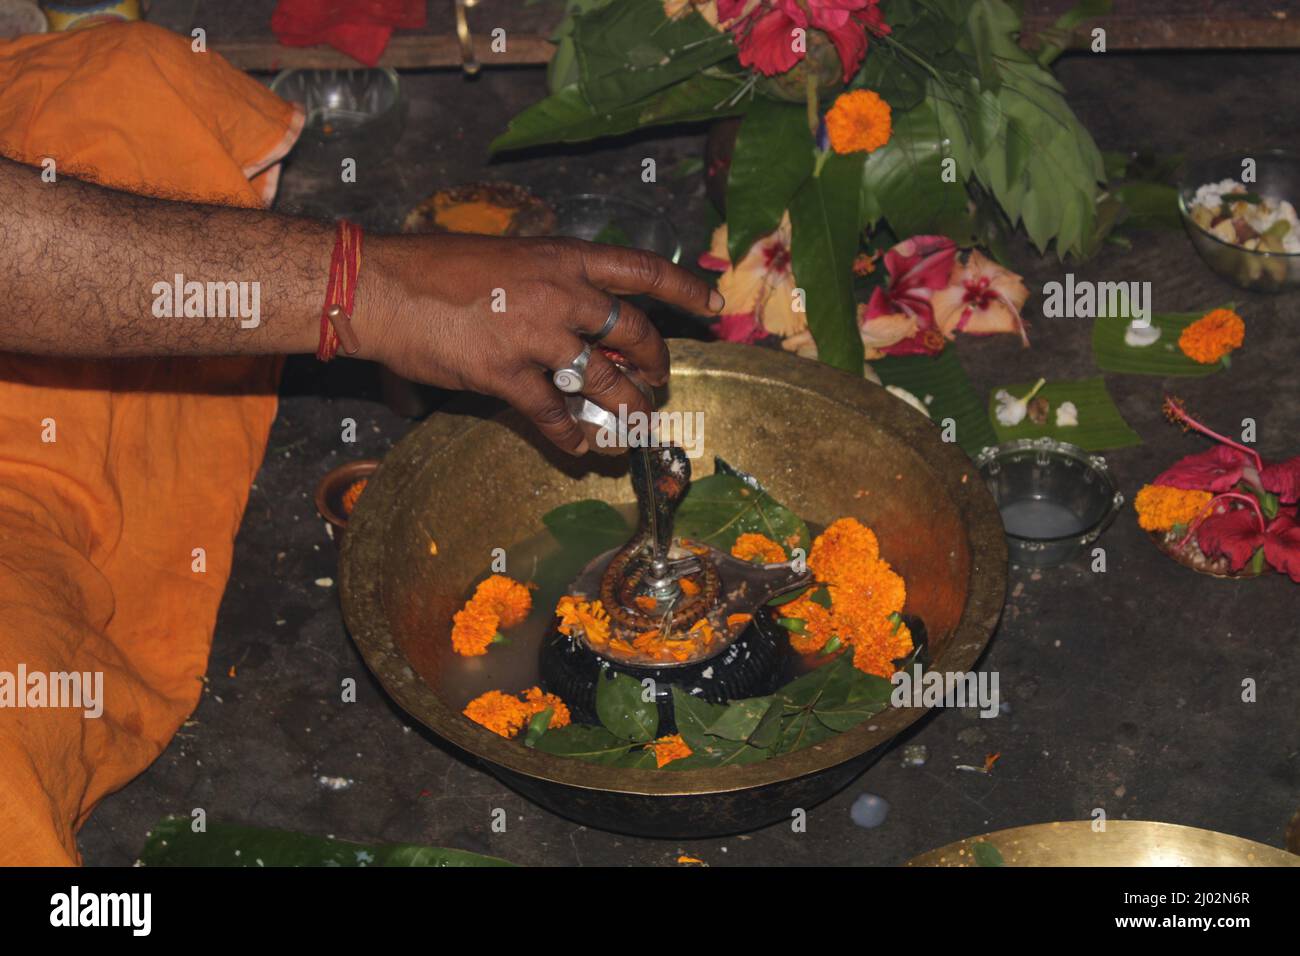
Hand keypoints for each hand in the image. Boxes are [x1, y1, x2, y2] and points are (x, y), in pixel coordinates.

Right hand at [362, 233, 722, 453]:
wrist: (382, 287)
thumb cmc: (437, 269)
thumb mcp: (509, 258)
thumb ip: (549, 282)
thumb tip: (577, 315)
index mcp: (563, 257)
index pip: (643, 269)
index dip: (686, 288)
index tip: (714, 304)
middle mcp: (561, 293)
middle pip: (635, 332)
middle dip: (655, 363)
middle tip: (658, 381)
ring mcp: (537, 335)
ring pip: (607, 381)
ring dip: (627, 409)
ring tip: (633, 425)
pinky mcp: (507, 375)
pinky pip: (555, 415)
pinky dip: (572, 437)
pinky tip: (578, 447)